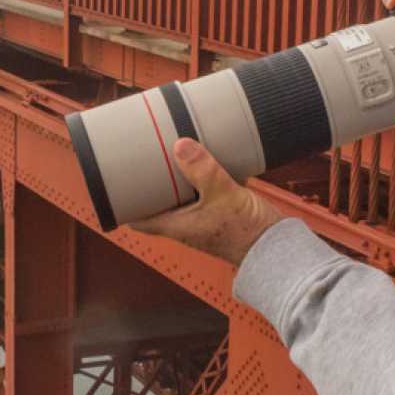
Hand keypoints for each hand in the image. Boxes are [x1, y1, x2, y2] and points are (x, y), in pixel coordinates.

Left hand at [130, 138, 286, 266]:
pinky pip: (204, 195)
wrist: (278, 249)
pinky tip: (208, 161)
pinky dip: (201, 180)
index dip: (125, 205)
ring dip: (177, 181)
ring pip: (182, 199)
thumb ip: (203, 170)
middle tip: (143, 161)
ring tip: (172, 155)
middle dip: (151, 186)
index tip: (116, 185)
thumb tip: (180, 145)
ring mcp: (205, 221)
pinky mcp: (222, 214)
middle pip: (159, 206)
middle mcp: (187, 226)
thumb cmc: (247, 232)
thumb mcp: (223, 195)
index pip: (139, 220)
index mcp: (177, 226)